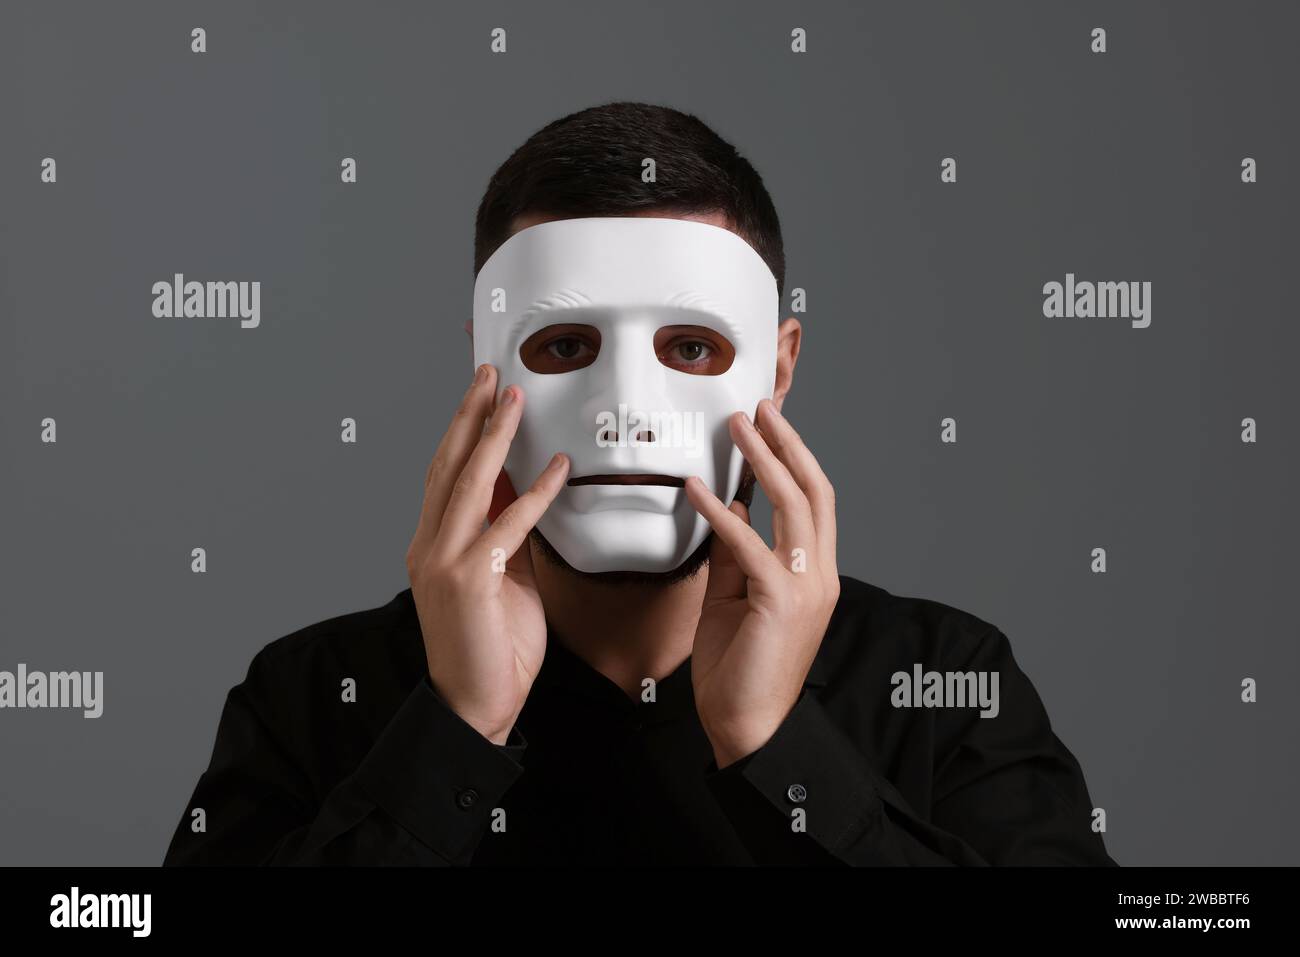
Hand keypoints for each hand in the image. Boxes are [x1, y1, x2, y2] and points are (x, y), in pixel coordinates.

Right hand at [405, 364, 568, 744]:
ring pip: (468, 482)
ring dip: (492, 435)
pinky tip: (556, 468)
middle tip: (489, 374)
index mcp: (432, 545)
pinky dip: (535, 493)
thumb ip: (511, 538)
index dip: (461, 430)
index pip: (445, 475)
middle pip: (447, 465)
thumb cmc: (492, 648)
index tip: (480, 395)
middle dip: (469, 414)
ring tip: (511, 398)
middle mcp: (430, 546)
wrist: (476, 705)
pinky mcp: (471, 579)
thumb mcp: (504, 580)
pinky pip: (509, 524)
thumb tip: (529, 495)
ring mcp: (445, 561)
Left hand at [684, 398, 839, 767]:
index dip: (794, 458)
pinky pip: (750, 545)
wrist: (749, 729)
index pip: (813, 502)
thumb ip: (737, 556)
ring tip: (737, 428)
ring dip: (763, 461)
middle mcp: (820, 575)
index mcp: (815, 574)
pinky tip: (698, 490)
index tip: (768, 426)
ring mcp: (806, 588)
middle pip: (814, 491)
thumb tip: (731, 510)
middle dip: (787, 444)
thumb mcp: (736, 600)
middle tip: (758, 409)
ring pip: (793, 506)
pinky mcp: (780, 602)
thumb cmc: (739, 669)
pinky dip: (724, 513)